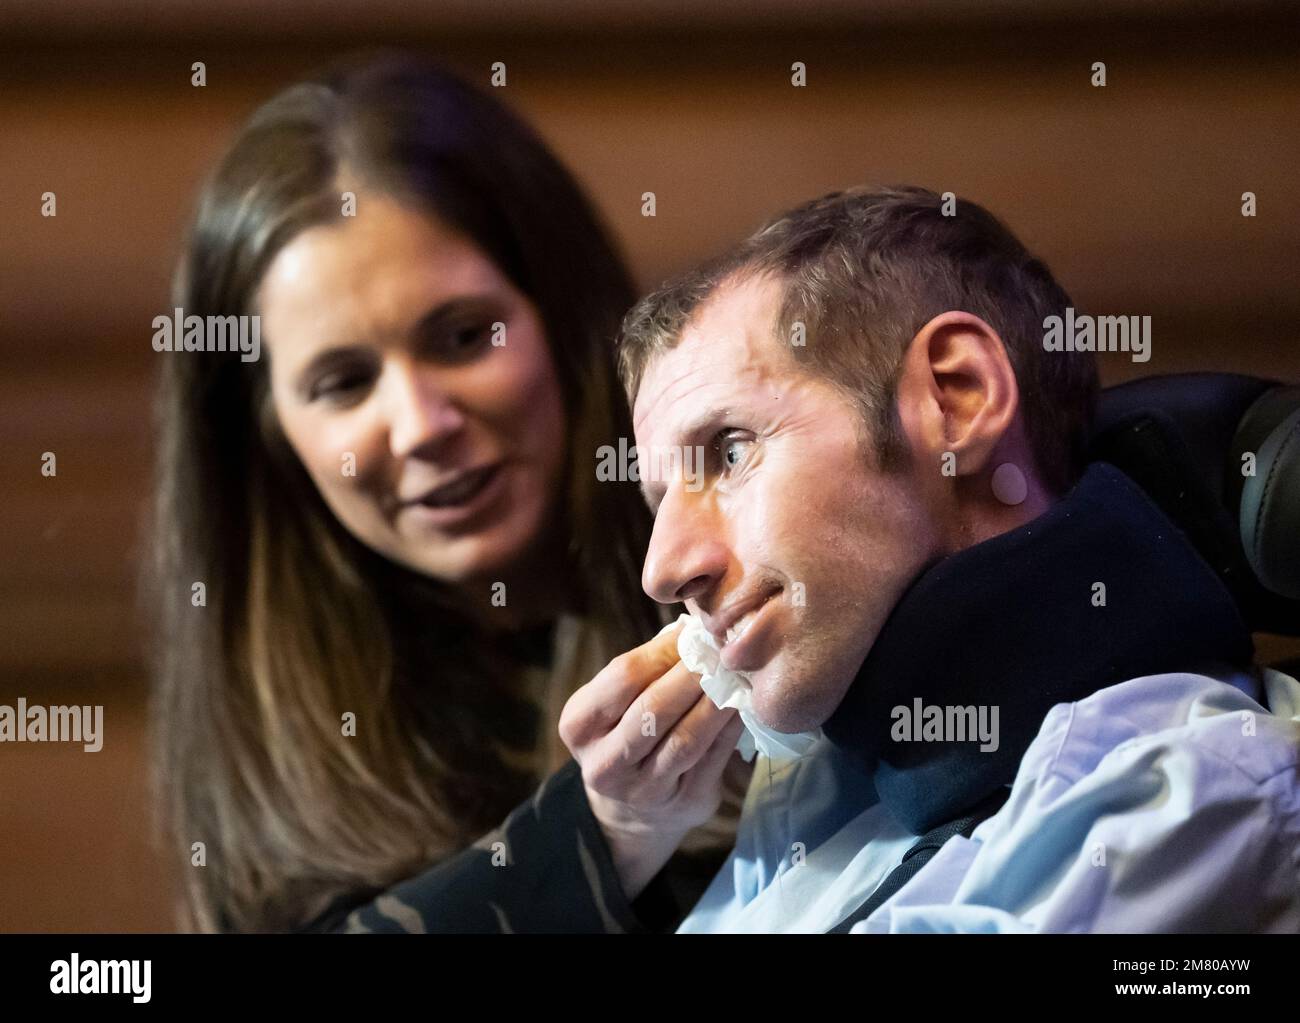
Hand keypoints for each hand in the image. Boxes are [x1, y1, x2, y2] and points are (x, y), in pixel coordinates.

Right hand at [558, 619, 745, 899]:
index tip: (692, 631)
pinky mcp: (682, 804)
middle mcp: (604, 762)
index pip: (623, 677)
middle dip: (692, 674)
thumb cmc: (628, 732)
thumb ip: (646, 668)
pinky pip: (712, 759)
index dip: (662, 651)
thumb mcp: (615, 703)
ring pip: (686, 738)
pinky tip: (744, 704)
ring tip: (736, 673)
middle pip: (653, 709)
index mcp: (579, 725)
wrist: (632, 810)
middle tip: (722, 647)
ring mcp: (642, 789)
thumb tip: (693, 623)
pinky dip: (730, 728)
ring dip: (716, 700)